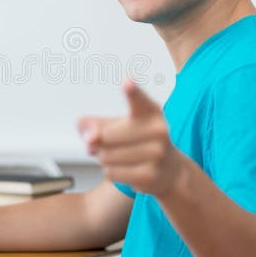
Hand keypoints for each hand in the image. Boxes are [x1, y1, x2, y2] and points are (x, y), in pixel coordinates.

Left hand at [79, 79, 186, 197]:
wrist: (169, 170)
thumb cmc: (140, 142)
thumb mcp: (121, 126)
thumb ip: (98, 124)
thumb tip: (87, 132)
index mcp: (150, 112)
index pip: (138, 100)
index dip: (132, 92)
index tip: (127, 81)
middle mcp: (158, 130)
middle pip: (106, 136)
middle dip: (100, 142)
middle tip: (111, 142)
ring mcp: (157, 153)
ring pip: (106, 156)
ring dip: (105, 158)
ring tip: (122, 156)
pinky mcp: (150, 175)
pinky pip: (112, 172)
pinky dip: (112, 172)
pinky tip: (127, 168)